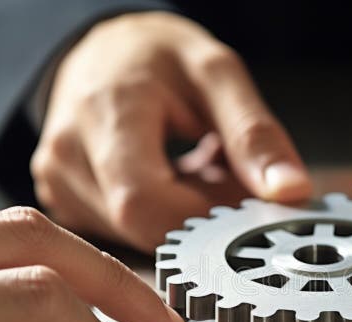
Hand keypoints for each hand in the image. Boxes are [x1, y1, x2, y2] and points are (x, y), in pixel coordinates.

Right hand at [31, 11, 310, 251]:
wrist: (102, 52)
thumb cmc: (155, 56)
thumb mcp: (217, 74)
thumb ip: (254, 134)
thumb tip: (290, 191)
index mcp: (104, 116)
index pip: (145, 204)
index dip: (205, 222)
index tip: (245, 207)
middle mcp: (68, 159)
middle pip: (147, 228)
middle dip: (204, 219)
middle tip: (228, 178)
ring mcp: (61, 189)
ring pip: (141, 239)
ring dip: (187, 219)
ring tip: (200, 170)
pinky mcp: (69, 208)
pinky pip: (128, 236)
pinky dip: (166, 219)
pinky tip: (177, 184)